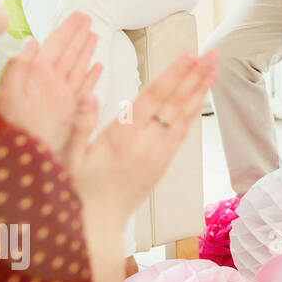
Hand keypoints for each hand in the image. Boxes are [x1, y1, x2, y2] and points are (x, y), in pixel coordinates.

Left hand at [0, 12, 101, 162]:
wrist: (24, 158)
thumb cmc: (15, 129)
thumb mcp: (8, 95)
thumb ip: (18, 67)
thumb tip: (30, 42)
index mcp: (36, 76)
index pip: (54, 46)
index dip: (66, 30)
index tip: (79, 14)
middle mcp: (50, 83)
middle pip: (67, 53)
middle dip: (78, 35)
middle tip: (89, 18)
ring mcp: (61, 96)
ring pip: (77, 66)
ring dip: (86, 51)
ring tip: (95, 35)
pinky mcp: (70, 111)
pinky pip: (83, 87)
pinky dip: (91, 76)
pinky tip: (98, 66)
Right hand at [66, 52, 219, 231]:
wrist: (96, 227)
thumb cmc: (76, 191)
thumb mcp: (67, 158)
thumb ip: (79, 125)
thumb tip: (89, 95)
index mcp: (122, 138)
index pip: (153, 99)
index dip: (172, 75)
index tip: (189, 55)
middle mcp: (145, 145)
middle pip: (175, 104)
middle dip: (195, 77)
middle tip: (214, 54)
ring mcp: (157, 155)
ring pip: (184, 117)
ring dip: (200, 91)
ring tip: (214, 70)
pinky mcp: (162, 164)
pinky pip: (182, 134)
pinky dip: (193, 113)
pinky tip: (199, 98)